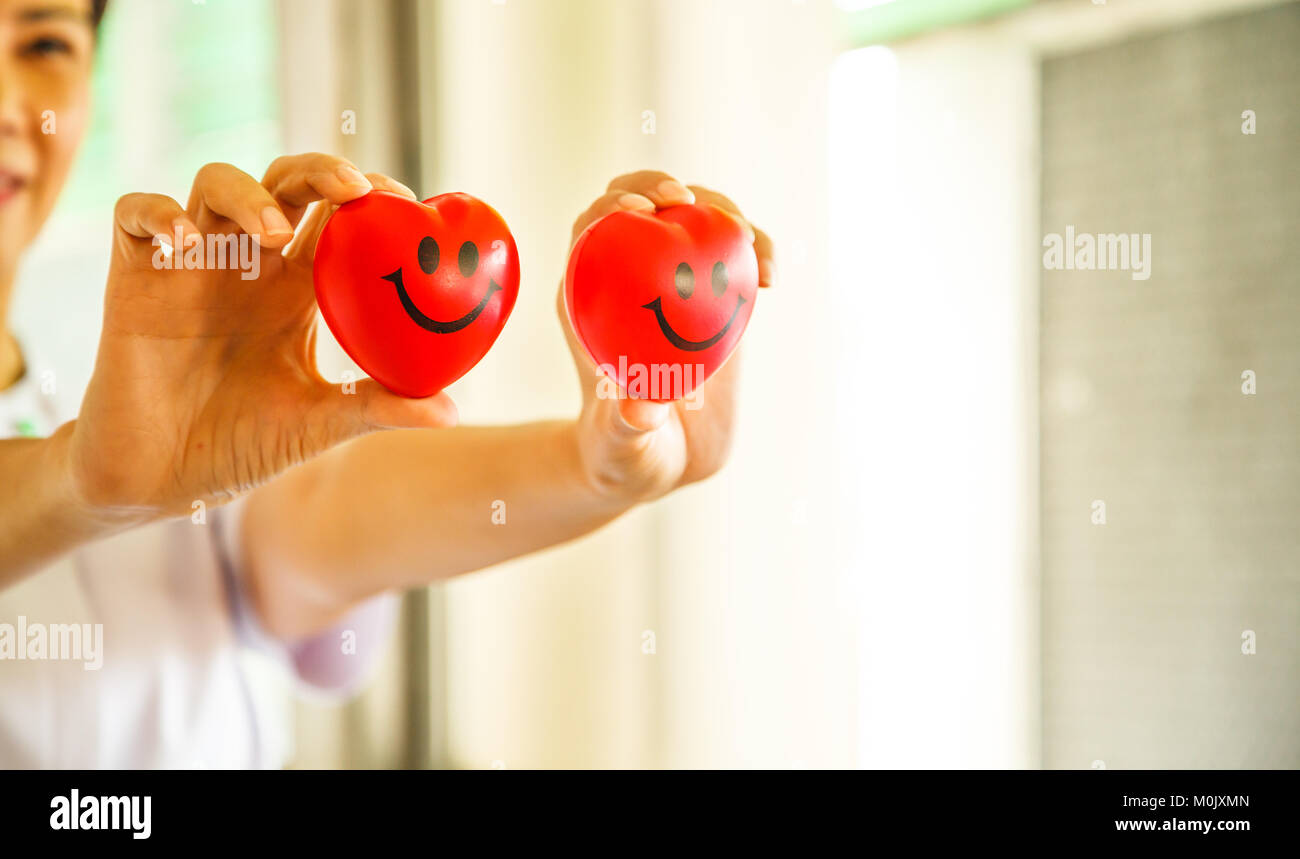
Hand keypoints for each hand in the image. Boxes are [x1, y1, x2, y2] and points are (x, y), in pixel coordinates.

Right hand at [66, 154, 457, 520]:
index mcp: (299, 289)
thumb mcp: (320, 424)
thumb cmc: (244, 445)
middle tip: (352, 190)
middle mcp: (250, 266)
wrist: (163, 479)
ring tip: (275, 233)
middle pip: (284, 182)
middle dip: (318, 170)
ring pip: (214, 184)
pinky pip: (135, 216)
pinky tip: (185, 243)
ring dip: (249, 194)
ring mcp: (193, 266)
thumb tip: (452, 412)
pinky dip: (157, 215)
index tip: (403, 201)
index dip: (368, 195)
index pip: (337, 217)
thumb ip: (380, 408)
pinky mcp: (134, 277)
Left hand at [558, 170, 773, 502]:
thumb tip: (640, 406)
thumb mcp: (622, 443)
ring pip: (692, 219)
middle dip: (663, 187)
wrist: (661, 461)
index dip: (614, 205)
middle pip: (639, 205)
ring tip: (751, 245)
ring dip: (722, 212)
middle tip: (695, 205)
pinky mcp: (713, 295)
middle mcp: (628, 280)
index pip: (592, 228)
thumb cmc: (626, 453)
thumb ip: (626, 426)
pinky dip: (755, 250)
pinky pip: (733, 255)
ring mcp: (674, 282)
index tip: (646, 211)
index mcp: (588, 298)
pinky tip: (770, 275)